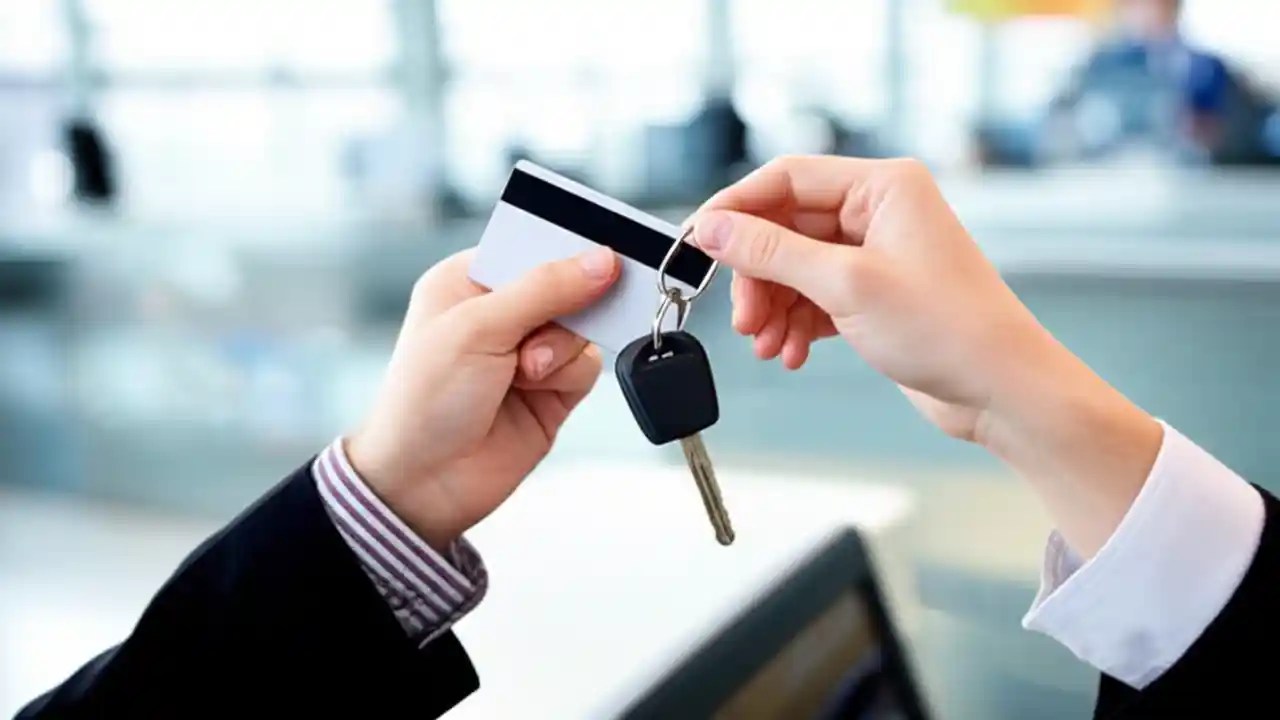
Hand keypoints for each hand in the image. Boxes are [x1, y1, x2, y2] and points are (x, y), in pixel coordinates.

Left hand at [346, 247, 618, 549]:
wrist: (424, 483)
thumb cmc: (426, 400)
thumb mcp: (478, 328)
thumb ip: (545, 288)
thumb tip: (602, 260)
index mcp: (469, 280)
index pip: (532, 244)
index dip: (566, 247)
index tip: (603, 250)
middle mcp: (501, 312)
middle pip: (567, 285)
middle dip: (567, 305)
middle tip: (554, 319)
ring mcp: (529, 352)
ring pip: (583, 327)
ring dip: (560, 348)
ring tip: (525, 372)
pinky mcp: (552, 391)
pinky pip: (587, 365)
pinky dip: (568, 375)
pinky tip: (535, 391)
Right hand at [689, 155, 1046, 442]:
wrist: (1002, 391)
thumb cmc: (951, 330)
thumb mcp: (847, 286)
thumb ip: (772, 253)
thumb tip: (714, 229)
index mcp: (884, 186)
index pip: (786, 178)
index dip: (736, 209)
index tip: (698, 243)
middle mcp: (879, 212)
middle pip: (785, 228)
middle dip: (757, 275)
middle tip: (744, 317)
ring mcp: (876, 255)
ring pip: (795, 268)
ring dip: (773, 306)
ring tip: (766, 344)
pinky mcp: (874, 295)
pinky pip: (814, 298)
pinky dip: (795, 324)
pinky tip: (790, 352)